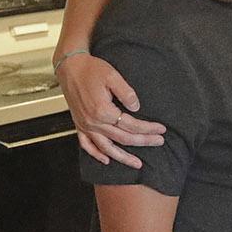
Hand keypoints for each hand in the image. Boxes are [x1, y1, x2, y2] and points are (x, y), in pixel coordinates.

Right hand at [56, 52, 165, 166]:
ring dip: (123, 157)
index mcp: (103, 111)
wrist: (69, 67)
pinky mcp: (79, 125)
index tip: (161, 129)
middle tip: (159, 142)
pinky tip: (106, 160)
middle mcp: (93, 122)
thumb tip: (137, 108)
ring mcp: (85, 126)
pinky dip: (96, 154)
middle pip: (123, 138)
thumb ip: (127, 93)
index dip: (148, 128)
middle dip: (143, 141)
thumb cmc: (90, 69)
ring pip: (106, 148)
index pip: (131, 125)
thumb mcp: (112, 76)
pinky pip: (87, 145)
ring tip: (136, 164)